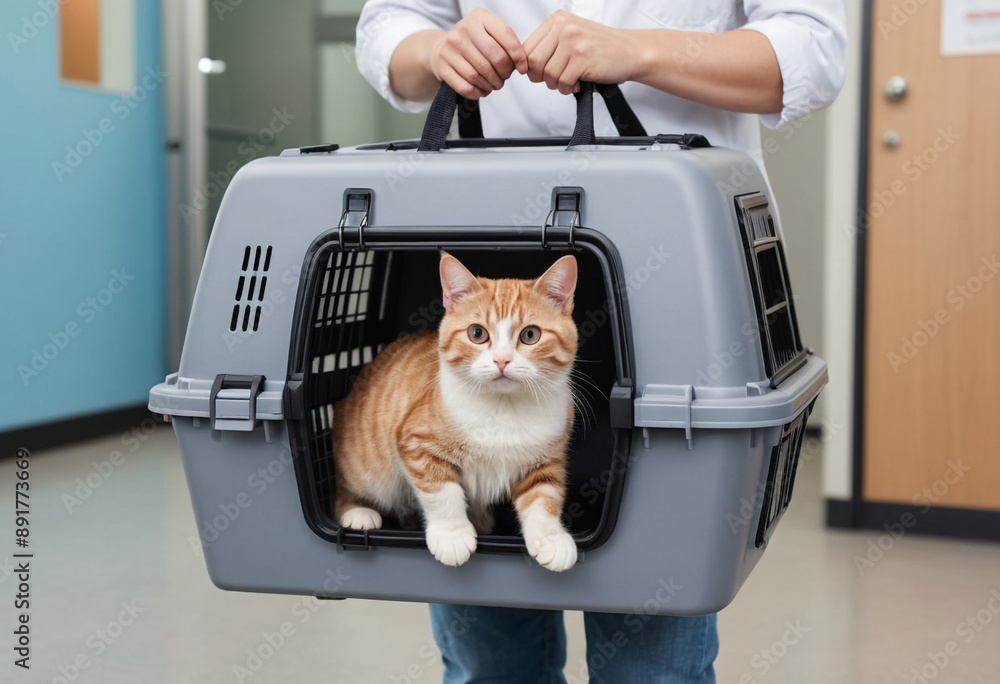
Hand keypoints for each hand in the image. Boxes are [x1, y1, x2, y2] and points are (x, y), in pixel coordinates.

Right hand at [429, 8, 527, 99]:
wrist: (441, 49)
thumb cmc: (474, 44)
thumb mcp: (490, 33)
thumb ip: (506, 43)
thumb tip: (522, 65)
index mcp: (479, 17)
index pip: (506, 36)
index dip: (518, 55)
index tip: (522, 68)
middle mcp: (462, 29)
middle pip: (495, 57)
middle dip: (505, 73)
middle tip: (505, 77)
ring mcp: (450, 48)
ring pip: (480, 75)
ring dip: (492, 85)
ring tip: (494, 84)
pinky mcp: (442, 67)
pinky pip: (466, 86)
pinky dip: (478, 93)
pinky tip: (482, 90)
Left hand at [523, 10, 642, 93]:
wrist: (631, 51)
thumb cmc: (602, 47)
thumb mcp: (572, 36)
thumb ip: (549, 45)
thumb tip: (526, 64)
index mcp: (558, 20)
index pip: (527, 46)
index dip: (528, 66)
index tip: (537, 73)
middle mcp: (564, 28)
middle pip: (534, 61)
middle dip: (540, 77)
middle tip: (553, 80)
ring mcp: (573, 42)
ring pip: (548, 74)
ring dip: (556, 85)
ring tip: (568, 81)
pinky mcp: (582, 59)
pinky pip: (563, 82)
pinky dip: (567, 89)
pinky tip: (576, 84)